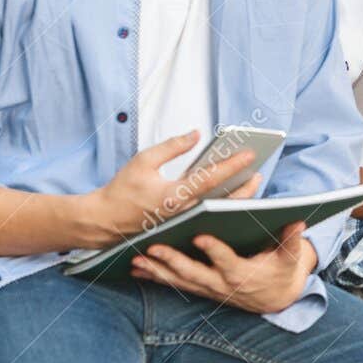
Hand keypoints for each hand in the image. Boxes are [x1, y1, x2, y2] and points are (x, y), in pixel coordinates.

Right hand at [84, 130, 258, 245]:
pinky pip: (208, 217)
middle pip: (223, 202)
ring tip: (250, 182)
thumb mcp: (143, 161)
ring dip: (236, 198)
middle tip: (258, 172)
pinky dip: (222, 207)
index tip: (249, 154)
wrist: (104, 222)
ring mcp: (183, 223)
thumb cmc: (122, 191)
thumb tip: (196, 135)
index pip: (210, 179)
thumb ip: (172, 147)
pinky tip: (231, 196)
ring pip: (218, 211)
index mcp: (173, 196)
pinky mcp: (181, 227)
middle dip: (244, 188)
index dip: (232, 166)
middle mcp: (183, 212)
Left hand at [131, 220, 317, 313]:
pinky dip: (156, 278)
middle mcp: (222, 285)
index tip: (200, 236)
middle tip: (154, 248)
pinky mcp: (201, 290)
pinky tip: (138, 269)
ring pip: (179, 281)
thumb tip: (298, 223)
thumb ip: (292, 241)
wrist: (276, 299)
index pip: (226, 261)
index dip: (214, 250)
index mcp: (243, 274)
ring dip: (157, 271)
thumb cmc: (282, 272)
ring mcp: (209, 289)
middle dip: (172, 261)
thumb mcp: (291, 259)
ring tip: (136, 259)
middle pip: (193, 274)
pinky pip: (175, 284)